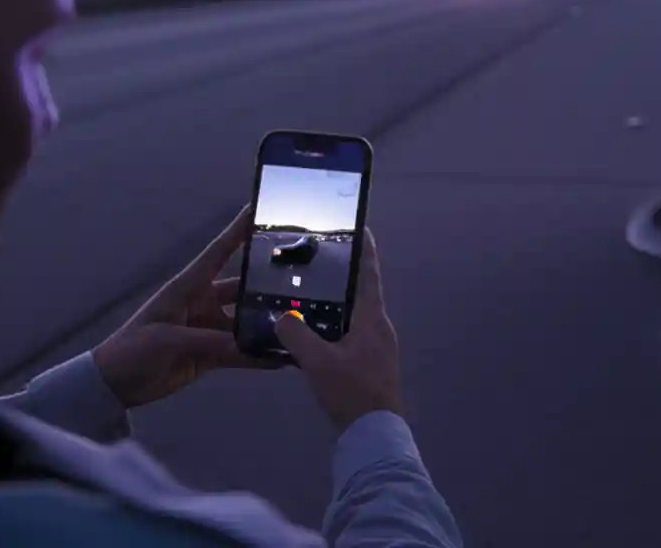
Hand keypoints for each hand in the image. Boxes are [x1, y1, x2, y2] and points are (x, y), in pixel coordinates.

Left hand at [92, 206, 279, 407]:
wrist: (115, 384)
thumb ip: (210, 340)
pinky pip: (241, 350)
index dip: (238, 229)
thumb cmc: (133, 350)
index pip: (218, 252)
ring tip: (298, 326)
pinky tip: (281, 357)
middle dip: (268, 284)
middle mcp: (203, 302)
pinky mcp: (212, 353)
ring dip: (267, 325)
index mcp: (188, 287)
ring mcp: (209, 327)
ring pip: (247, 322)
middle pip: (243, 288)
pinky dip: (259, 354)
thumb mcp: (168, 339)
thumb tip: (252, 344)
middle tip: (302, 280)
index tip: (259, 208)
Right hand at [276, 229, 403, 431]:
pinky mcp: (369, 365)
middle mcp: (378, 328)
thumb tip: (281, 316)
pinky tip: (311, 334)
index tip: (360, 226)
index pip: (369, 274)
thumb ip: (296, 334)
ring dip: (334, 304)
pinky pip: (348, 336)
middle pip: (360, 292)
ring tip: (307, 295)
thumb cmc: (352, 390)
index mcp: (372, 319)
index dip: (365, 249)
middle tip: (317, 261)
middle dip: (341, 276)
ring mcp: (376, 347)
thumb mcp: (318, 361)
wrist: (373, 434)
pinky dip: (332, 327)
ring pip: (352, 316)